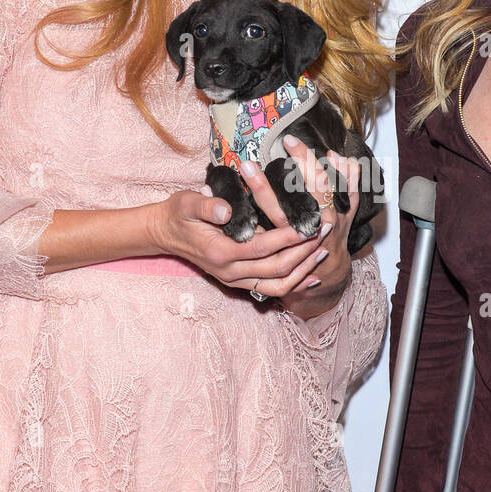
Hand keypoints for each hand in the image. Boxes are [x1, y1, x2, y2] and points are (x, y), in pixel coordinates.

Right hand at [144, 138, 356, 305]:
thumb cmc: (178, 213)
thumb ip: (207, 205)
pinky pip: (270, 289)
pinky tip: (310, 274)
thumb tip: (226, 208)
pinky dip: (293, 283)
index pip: (263, 248)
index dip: (290, 237)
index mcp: (220, 253)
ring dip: (302, 269)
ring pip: (277, 284)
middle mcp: (229, 272)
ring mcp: (233, 280)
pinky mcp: (237, 281)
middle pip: (276, 268)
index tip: (311, 223)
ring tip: (323, 251)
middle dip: (304, 251)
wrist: (164, 233)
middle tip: (326, 231)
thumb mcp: (187, 202)